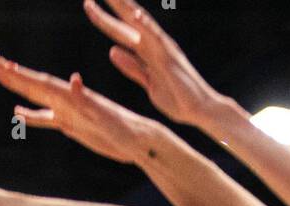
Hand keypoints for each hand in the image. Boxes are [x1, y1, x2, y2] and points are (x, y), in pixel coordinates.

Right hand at [0, 50, 155, 164]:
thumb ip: (87, 100)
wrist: (140, 142)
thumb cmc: (125, 131)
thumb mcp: (106, 116)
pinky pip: (47, 119)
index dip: (18, 73)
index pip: (40, 81)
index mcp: (73, 96)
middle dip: (10, 73)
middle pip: (34, 84)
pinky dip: (32, 116)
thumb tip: (74, 80)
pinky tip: (19, 113)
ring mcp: (69, 112)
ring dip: (17, 88)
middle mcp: (68, 100)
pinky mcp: (74, 125)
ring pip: (36, 98)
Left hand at [84, 0, 223, 128]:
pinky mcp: (172, 58)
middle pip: (129, 20)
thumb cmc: (177, 99)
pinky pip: (159, 40)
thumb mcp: (148, 84)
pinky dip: (148, 27)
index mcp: (146, 52)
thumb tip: (112, 50)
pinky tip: (137, 16)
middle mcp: (154, 45)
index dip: (104, 19)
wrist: (200, 110)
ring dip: (127, 7)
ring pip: (142, 23)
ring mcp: (163, 49)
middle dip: (113, 4)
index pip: (121, 31)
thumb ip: (132, 67)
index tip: (89, 5)